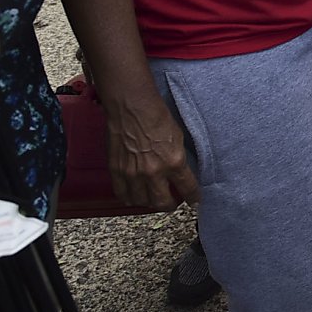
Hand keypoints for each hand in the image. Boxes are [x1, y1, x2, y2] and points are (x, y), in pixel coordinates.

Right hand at [103, 91, 199, 211]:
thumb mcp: (178, 138)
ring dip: (150, 203)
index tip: (195, 201)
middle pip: (162, 203)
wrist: (131, 106)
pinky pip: (122, 195)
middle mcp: (153, 172)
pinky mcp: (116, 171)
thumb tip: (181, 172)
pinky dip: (130, 198)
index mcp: (174, 162)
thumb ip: (178, 159)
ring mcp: (133, 174)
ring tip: (154, 198)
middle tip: (173, 202)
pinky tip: (135, 195)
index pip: (188, 189)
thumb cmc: (157, 116)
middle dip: (170, 205)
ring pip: (142, 202)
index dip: (193, 198)